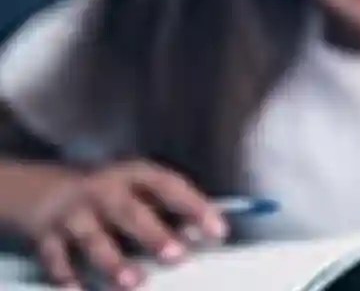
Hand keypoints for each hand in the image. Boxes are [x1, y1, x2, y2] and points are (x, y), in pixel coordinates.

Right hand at [19, 159, 225, 289]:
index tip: (217, 231)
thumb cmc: (110, 195)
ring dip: (114, 262)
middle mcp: (103, 190)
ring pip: (93, 239)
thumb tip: (202, 235)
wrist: (47, 191)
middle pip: (129, 212)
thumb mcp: (139, 190)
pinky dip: (68, 277)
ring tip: (134, 283)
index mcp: (133, 174)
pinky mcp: (47, 235)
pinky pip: (57, 259)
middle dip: (153, 235)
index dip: (193, 206)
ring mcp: (74, 213)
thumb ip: (169, 209)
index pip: (169, 187)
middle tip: (177, 257)